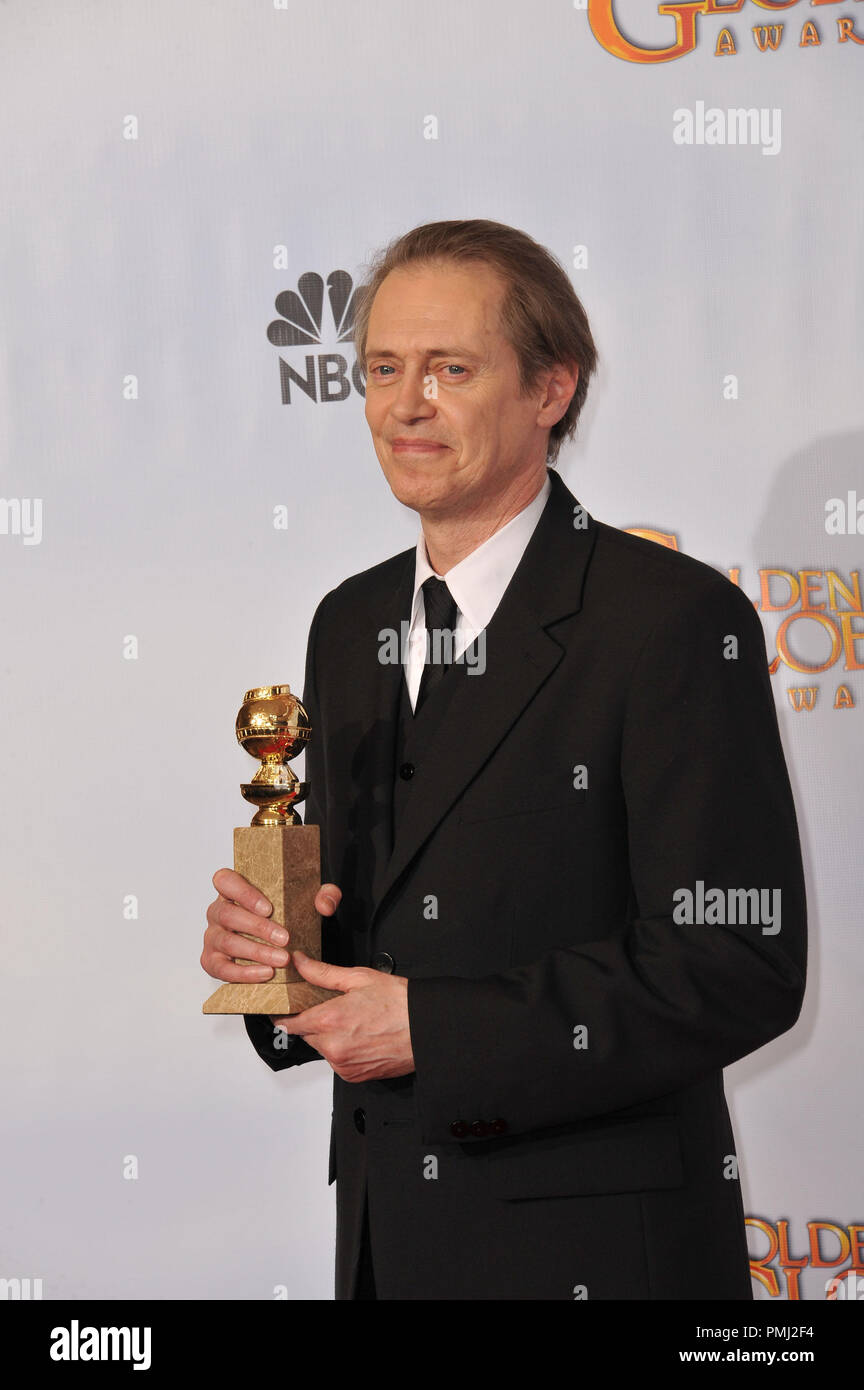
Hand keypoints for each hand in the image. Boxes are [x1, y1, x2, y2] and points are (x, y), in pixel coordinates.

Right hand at [201, 868, 341, 984]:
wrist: (280, 946)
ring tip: (281, 959)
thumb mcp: (308, 902)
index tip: (268, 908)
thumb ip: (324, 896)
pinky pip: (221, 968)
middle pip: (227, 914)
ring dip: (255, 951)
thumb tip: (325, 904)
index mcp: (233, 890)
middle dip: (257, 927)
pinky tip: (266, 973)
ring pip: (226, 941)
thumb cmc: (286, 917)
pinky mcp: (213, 961)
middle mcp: (218, 911)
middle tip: (284, 938)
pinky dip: (243, 973)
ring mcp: (212, 937)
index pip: (224, 880)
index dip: (243, 893)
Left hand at [272, 954, 414, 1082]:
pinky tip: (360, 1037)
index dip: (285, 1014)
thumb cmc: (399, 1003)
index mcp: (330, 1020)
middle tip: (334, 1008)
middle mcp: (333, 1047)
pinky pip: (337, 1062)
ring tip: (353, 1022)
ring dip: (329, 1037)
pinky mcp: (353, 1076)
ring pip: (323, 1048)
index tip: (285, 1009)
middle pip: (307, 1035)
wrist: (426, 1029)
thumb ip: (322, 973)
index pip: (289, 1023)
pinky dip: (343, 1050)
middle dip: (315, 1022)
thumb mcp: (359, 978)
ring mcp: (343, 1064)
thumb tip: (300, 962)